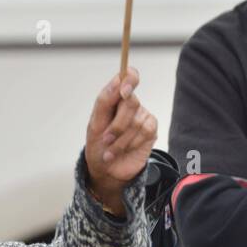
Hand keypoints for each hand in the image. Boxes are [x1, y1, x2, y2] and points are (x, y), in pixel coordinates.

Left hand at [84, 66, 156, 215]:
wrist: (107, 169)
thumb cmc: (98, 145)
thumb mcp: (94, 125)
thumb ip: (105, 101)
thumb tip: (117, 82)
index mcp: (115, 97)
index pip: (129, 76)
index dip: (129, 79)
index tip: (123, 91)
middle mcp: (131, 103)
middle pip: (131, 102)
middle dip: (116, 125)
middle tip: (106, 138)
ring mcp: (143, 115)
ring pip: (136, 121)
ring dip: (120, 140)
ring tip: (110, 150)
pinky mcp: (151, 129)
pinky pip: (145, 132)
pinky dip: (130, 144)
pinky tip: (123, 150)